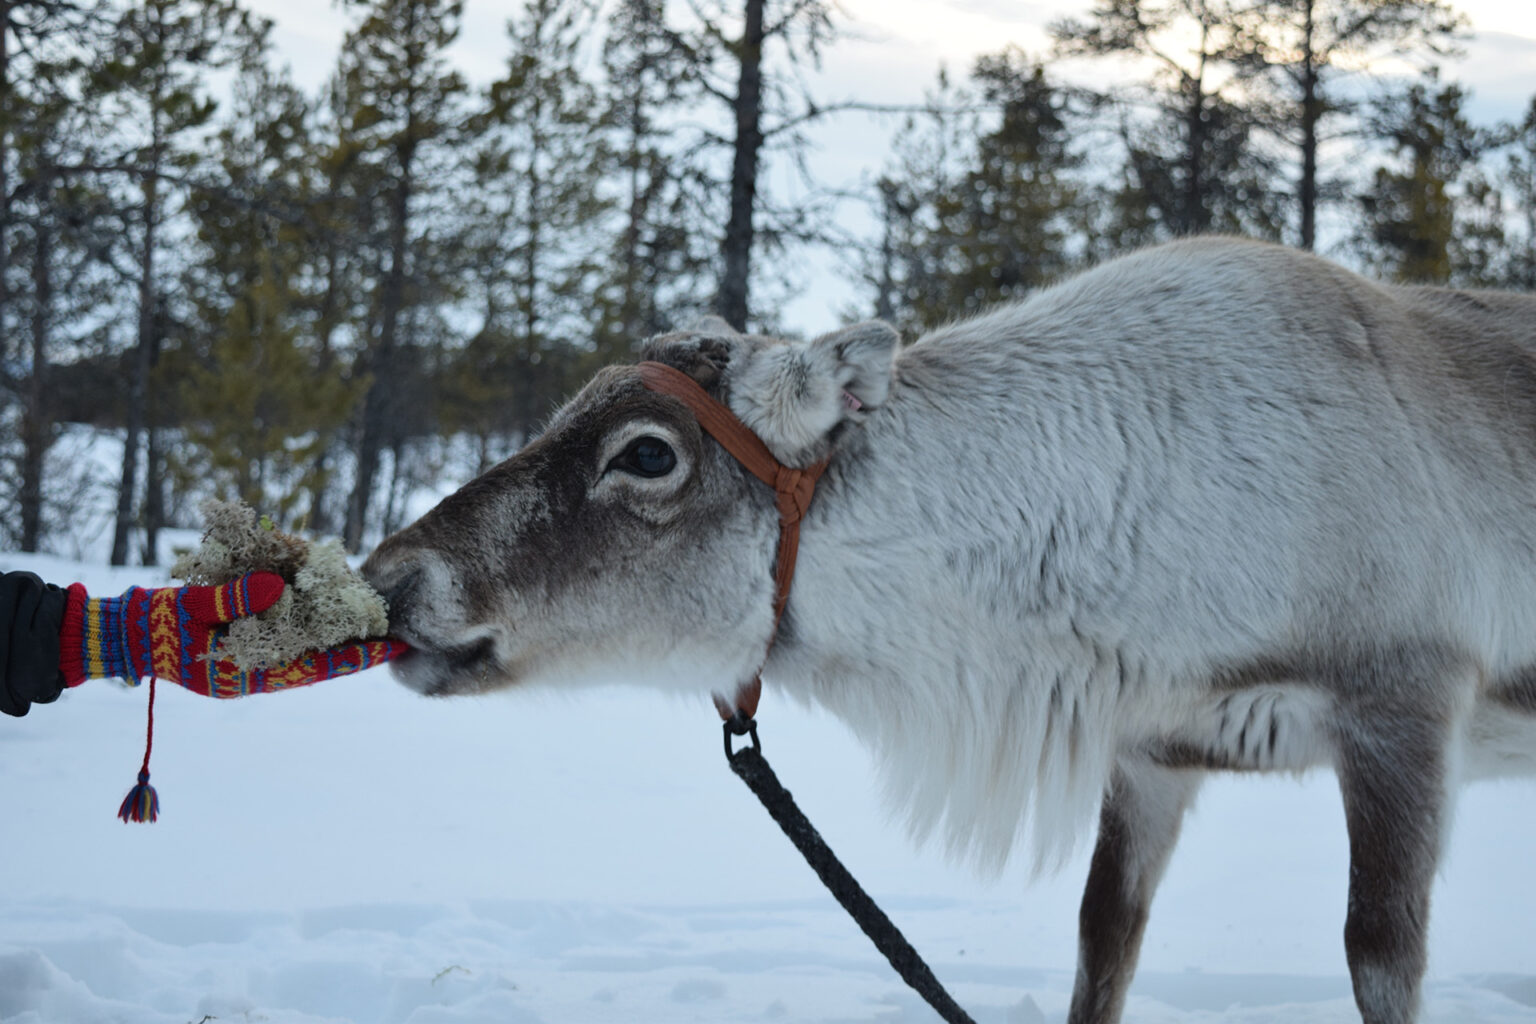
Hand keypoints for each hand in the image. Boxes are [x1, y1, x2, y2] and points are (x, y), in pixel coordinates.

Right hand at [58, 573, 405, 696]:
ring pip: (304, 651)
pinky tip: (328, 610)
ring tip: (373, 624)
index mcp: (245, 675)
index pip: (312, 669)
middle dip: (353, 650)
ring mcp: (248, 660)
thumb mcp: (191, 608)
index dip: (353, 659)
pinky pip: (283, 637)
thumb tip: (280, 589)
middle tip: (396, 637)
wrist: (122, 633)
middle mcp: (255, 672)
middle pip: (317, 663)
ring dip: (334, 638)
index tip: (390, 649)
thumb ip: (234, 600)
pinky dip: (305, 624)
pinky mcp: (241, 643)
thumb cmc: (153, 625)